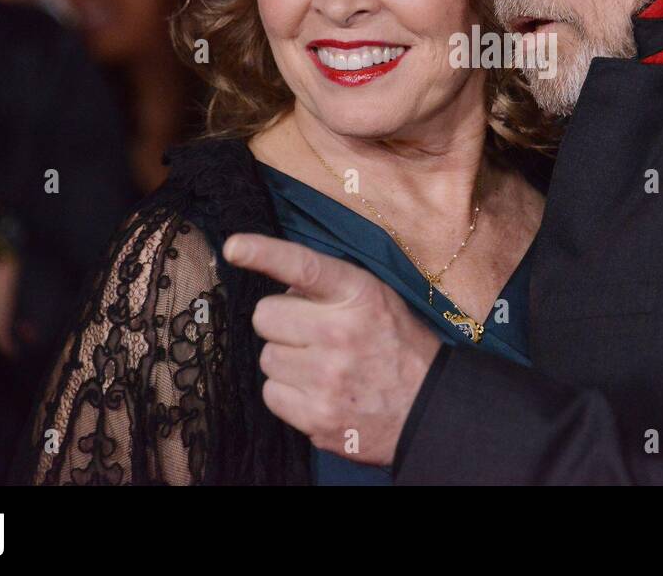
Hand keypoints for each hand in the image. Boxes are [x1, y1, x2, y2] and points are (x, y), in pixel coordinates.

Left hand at [224, 233, 442, 465]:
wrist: (429, 408)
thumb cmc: (397, 345)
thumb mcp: (377, 299)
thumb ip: (331, 287)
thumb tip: (280, 286)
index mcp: (359, 295)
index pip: (303, 266)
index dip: (264, 253)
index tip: (234, 246)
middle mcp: (340, 333)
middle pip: (265, 315)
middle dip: (282, 323)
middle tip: (312, 334)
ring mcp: (327, 378)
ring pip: (266, 357)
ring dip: (287, 361)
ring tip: (322, 367)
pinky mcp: (316, 416)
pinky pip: (271, 394)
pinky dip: (289, 393)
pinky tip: (318, 392)